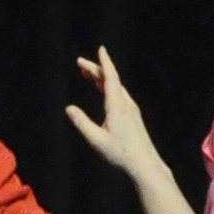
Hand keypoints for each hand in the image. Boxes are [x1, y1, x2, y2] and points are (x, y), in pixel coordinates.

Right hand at [65, 48, 167, 178]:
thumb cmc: (120, 153)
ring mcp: (131, 109)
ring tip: (88, 74)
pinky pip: (119, 94)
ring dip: (102, 78)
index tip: (100, 49)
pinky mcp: (133, 116)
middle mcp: (126, 104)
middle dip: (96, 69)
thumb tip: (69, 108)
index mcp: (117, 106)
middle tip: (79, 63)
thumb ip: (82, 123)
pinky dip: (108, 87)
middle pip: (111, 80)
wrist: (144, 164)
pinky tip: (103, 90)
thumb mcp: (96, 140)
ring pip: (116, 87)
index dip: (104, 63)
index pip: (110, 78)